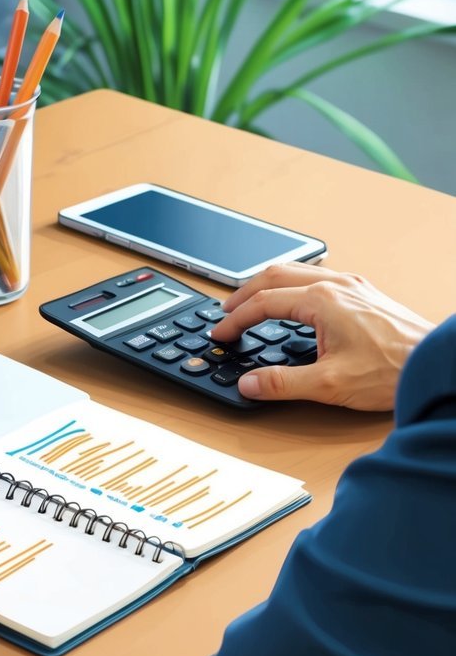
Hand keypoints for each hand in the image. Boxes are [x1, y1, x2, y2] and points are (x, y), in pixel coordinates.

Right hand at [210, 263, 433, 409]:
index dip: (235, 319)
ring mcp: (352, 286)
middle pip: (274, 275)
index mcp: (322, 300)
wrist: (436, 363)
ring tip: (253, 301)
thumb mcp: (329, 384)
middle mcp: (336, 285)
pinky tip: (295, 300)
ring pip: (296, 271)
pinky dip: (292, 285)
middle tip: (226, 312)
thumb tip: (249, 383)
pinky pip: (317, 277)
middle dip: (244, 293)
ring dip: (268, 284)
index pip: (263, 303)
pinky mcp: (364, 293)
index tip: (220, 333)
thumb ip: (282, 383)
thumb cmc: (393, 370)